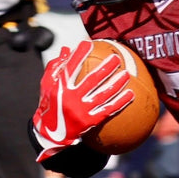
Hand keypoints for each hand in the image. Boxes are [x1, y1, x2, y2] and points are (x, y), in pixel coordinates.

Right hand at [32, 41, 134, 160]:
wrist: (50, 134)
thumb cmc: (50, 105)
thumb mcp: (47, 86)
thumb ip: (56, 67)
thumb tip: (66, 50)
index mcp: (60, 88)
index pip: (70, 67)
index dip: (79, 54)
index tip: (88, 43)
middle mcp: (71, 98)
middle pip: (92, 80)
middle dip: (106, 68)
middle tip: (116, 58)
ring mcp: (82, 111)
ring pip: (103, 95)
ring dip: (117, 84)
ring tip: (127, 74)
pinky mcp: (90, 122)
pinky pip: (108, 110)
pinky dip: (120, 102)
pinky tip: (131, 95)